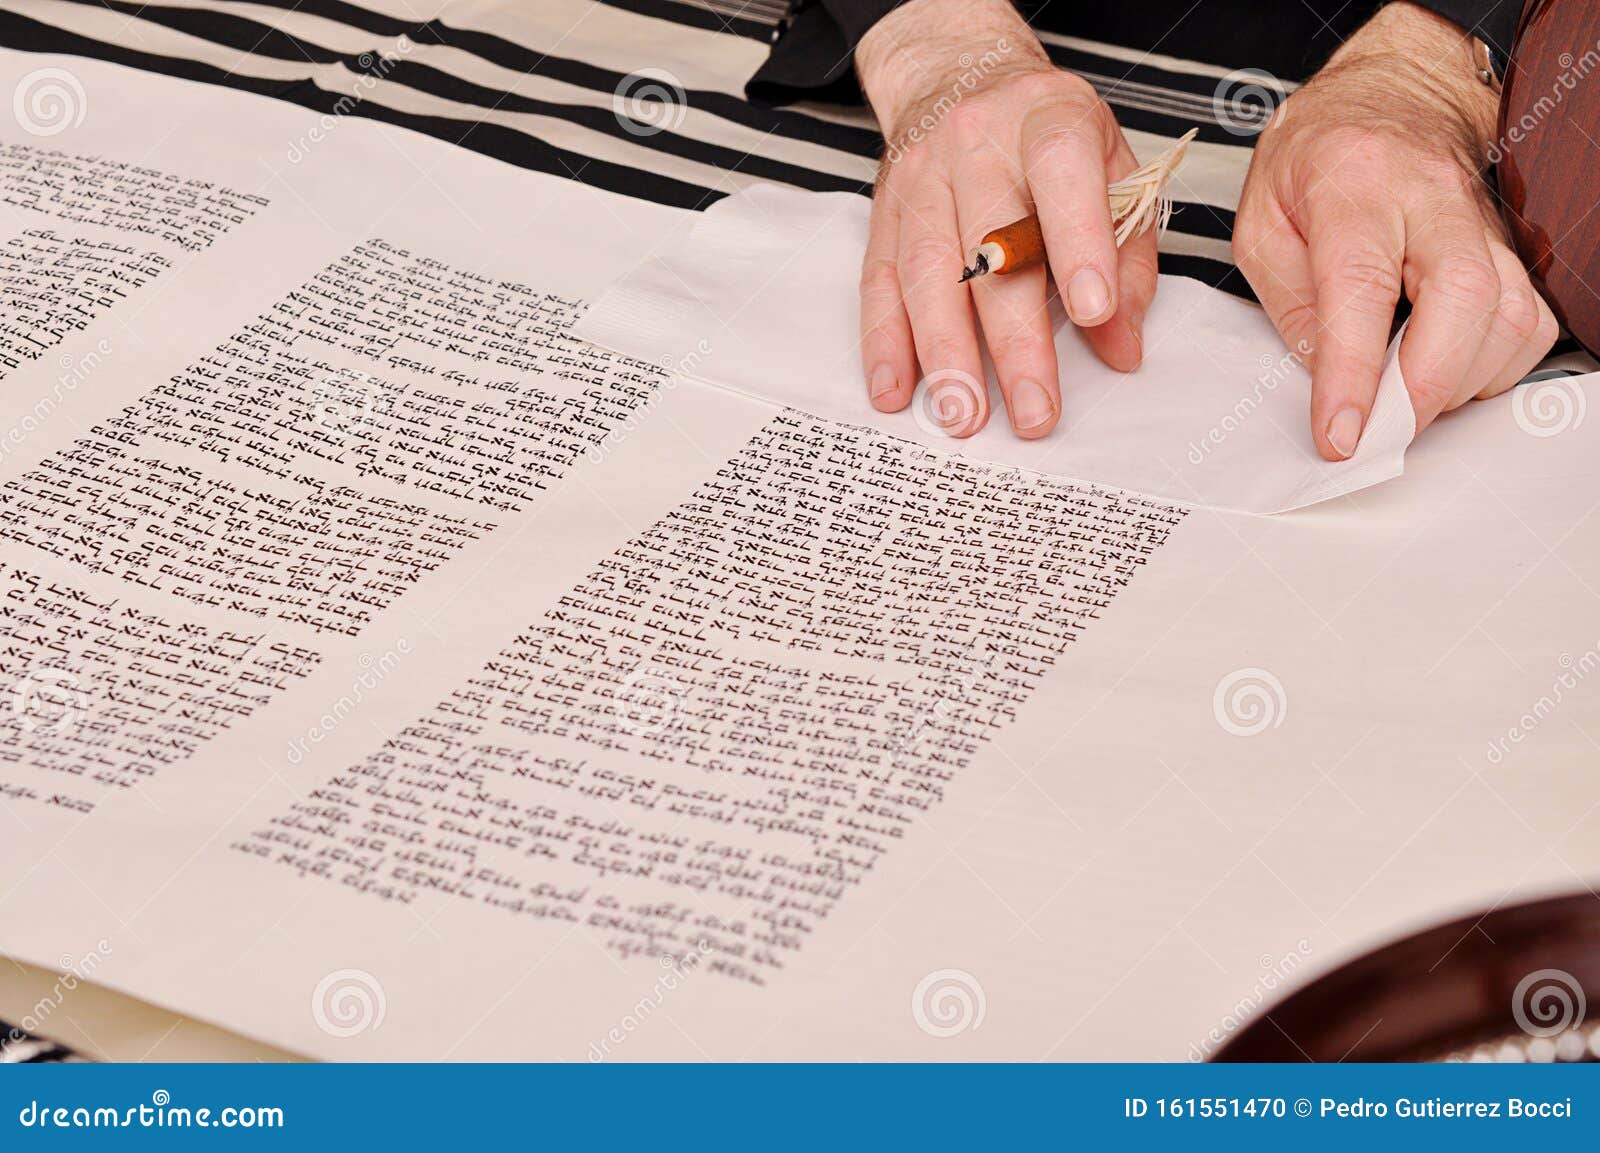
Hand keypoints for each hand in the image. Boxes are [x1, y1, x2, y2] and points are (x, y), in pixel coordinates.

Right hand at [855, 0, 1154, 438]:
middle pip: (990, 247)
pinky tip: (895, 390)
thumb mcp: (1110, 169)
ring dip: (945, 354)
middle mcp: (978, 145)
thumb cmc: (1045, 134)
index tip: (1094, 313)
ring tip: (964, 415)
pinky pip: (878, 283)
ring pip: (928, 273)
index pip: (1062, 175)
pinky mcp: (883, 215)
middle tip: (1033, 410)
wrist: (958, 76)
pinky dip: (885, 343)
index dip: (1078, 243)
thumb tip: (1121, 345)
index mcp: (1047, 119)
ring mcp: (922, 181)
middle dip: (1013, 340)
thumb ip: (1125, 258)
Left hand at [1234, 1, 1558, 460]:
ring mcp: (1480, 219)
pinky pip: (1528, 320)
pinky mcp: (1509, 245)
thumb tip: (1325, 374)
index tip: (1340, 434)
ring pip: (1510, 314)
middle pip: (1465, 299)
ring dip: (1461, 382)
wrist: (1386, 94)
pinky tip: (1445, 370)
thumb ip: (1287, 301)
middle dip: (1426, 387)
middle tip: (1382, 429)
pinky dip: (1493, 365)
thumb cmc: (1314, 158)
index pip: (1361, 287)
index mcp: (1351, 184)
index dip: (1354, 373)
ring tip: (1405, 399)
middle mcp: (1429, 196)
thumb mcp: (1259, 223)